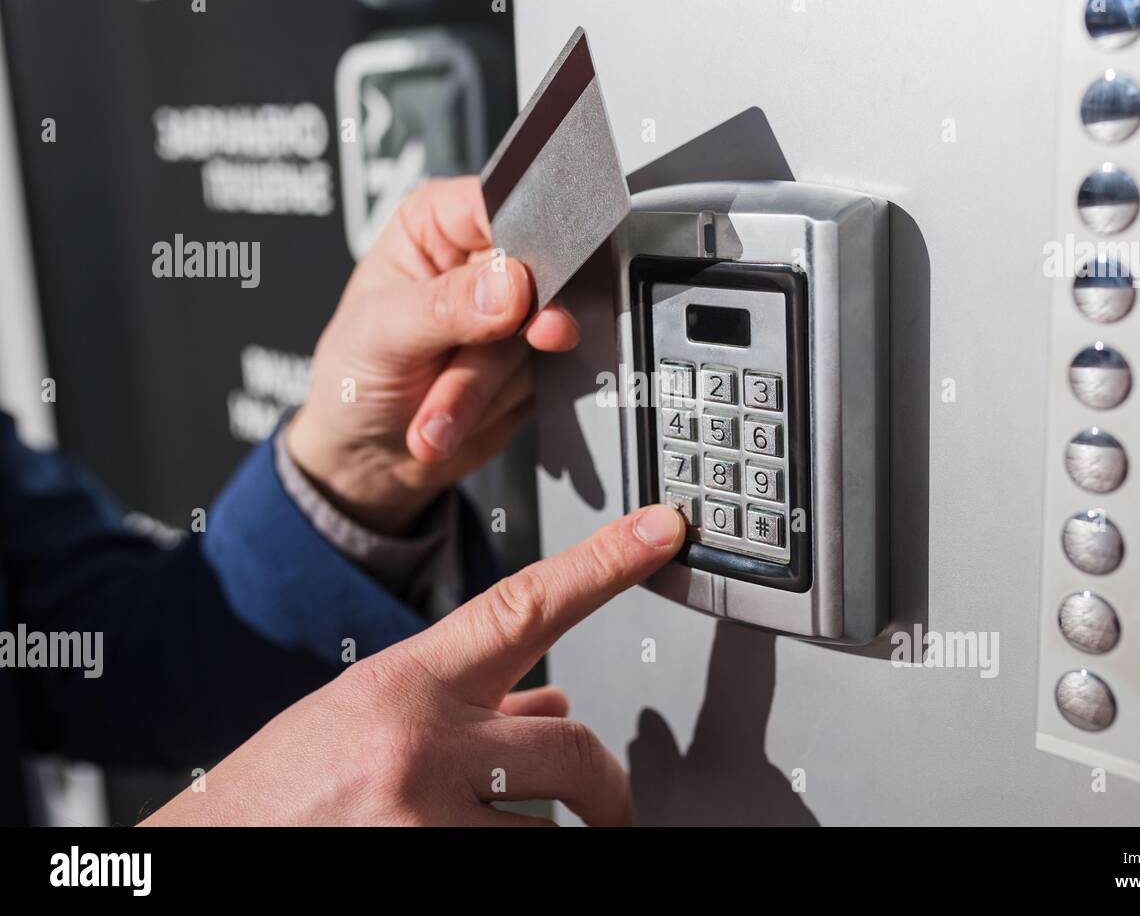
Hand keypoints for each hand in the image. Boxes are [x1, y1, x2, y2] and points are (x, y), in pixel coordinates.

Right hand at [142, 505, 685, 826]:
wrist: (216, 847)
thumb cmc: (291, 782)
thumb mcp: (375, 714)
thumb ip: (474, 705)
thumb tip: (557, 710)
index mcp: (410, 679)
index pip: (526, 604)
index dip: (604, 563)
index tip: (661, 531)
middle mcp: (422, 742)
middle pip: (574, 749)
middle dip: (605, 789)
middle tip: (610, 808)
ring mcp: (423, 818)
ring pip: (547, 829)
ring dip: (533, 833)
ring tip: (479, 828)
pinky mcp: (424, 870)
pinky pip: (513, 866)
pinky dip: (503, 854)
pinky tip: (462, 839)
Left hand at [286, 176, 579, 534]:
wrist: (368, 459)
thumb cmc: (353, 379)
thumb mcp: (381, 334)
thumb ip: (444, 306)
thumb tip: (511, 284)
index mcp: (437, 224)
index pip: (500, 206)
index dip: (517, 244)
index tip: (516, 291)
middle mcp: (482, 263)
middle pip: (534, 280)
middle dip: (494, 342)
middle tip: (461, 367)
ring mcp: (515, 316)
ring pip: (538, 339)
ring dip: (481, 390)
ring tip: (432, 415)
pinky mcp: (535, 363)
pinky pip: (548, 378)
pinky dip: (501, 408)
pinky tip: (458, 422)